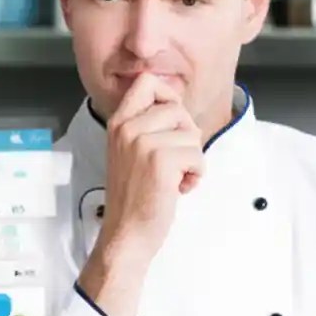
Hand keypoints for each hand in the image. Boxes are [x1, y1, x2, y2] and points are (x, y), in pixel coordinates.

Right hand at [99, 72, 204, 261]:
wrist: (125, 233)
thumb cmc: (134, 196)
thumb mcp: (129, 151)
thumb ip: (146, 126)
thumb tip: (176, 106)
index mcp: (118, 122)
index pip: (147, 82)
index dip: (168, 96)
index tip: (171, 122)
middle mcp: (127, 128)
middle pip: (177, 109)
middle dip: (186, 135)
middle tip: (174, 160)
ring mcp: (142, 143)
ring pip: (191, 134)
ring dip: (192, 159)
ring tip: (174, 177)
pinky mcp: (160, 161)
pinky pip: (197, 155)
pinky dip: (195, 174)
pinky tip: (179, 188)